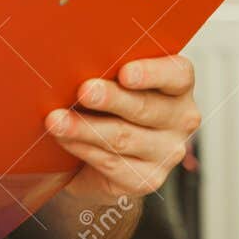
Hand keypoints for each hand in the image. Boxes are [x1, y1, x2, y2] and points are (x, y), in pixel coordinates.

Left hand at [46, 55, 200, 206]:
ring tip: (57, 120)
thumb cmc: (107, 106)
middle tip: (84, 91)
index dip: (152, 73)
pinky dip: (83, 149)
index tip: (125, 73)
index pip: (177, 74)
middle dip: (111, 99)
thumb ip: (108, 69)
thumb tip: (78, 59)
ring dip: (85, 128)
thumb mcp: (113, 81)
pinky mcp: (147, 179)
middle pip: (146, 107)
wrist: (99, 156)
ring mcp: (167, 152)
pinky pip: (111, 163)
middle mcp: (181, 119)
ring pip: (123, 137)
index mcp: (179, 86)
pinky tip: (64, 140)